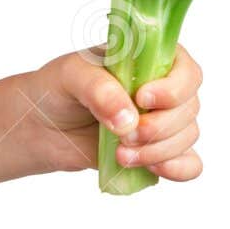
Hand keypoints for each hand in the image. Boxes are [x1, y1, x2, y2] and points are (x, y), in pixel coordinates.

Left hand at [26, 45, 204, 180]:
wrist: (40, 125)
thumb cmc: (57, 89)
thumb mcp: (70, 76)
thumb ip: (99, 91)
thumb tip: (128, 120)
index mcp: (149, 59)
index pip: (186, 71)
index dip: (173, 88)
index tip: (143, 99)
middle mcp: (162, 88)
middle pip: (189, 108)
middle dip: (160, 127)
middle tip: (126, 136)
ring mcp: (162, 121)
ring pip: (187, 137)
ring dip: (159, 150)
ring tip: (121, 155)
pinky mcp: (156, 151)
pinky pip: (188, 163)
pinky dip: (179, 169)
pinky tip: (155, 169)